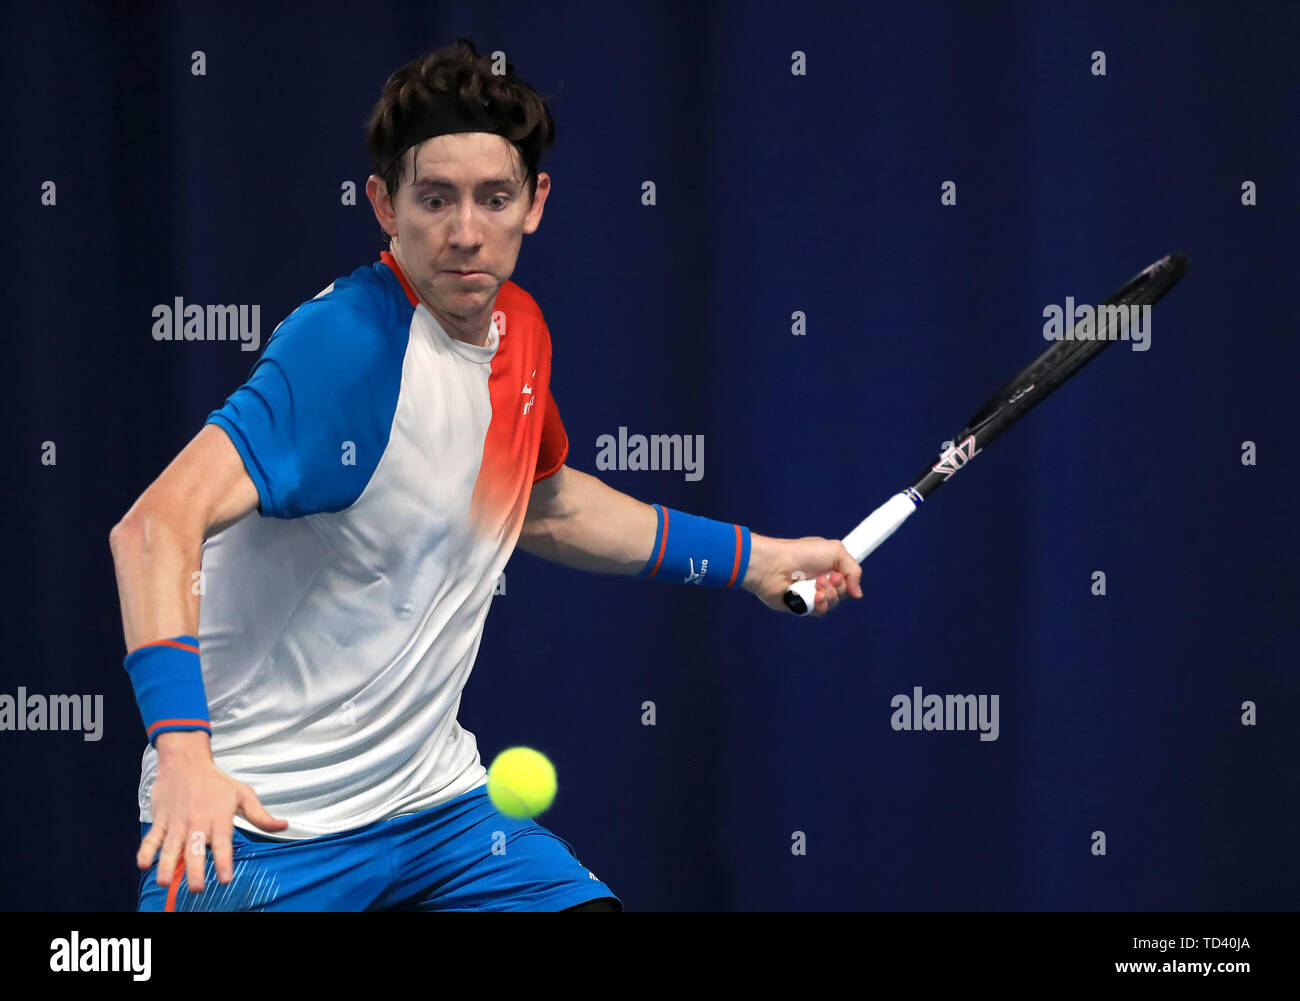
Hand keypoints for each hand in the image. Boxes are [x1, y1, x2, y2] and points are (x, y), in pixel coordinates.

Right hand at [138, 731, 288, 891]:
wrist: (186, 761)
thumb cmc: (217, 782)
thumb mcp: (243, 795)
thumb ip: (261, 815)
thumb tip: (283, 826)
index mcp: (219, 818)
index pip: (223, 843)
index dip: (224, 861)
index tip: (224, 878)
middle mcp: (197, 822)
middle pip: (195, 849)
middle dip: (194, 870)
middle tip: (196, 888)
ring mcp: (177, 822)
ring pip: (170, 847)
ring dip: (167, 864)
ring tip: (165, 881)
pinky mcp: (161, 820)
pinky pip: (152, 837)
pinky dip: (146, 850)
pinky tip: (143, 864)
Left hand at [742, 533, 862, 615]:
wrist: (774, 566)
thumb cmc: (800, 554)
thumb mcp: (835, 551)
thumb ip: (853, 570)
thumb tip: (857, 593)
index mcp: (828, 564)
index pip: (847, 577)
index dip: (849, 578)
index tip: (842, 573)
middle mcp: (820, 578)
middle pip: (843, 593)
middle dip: (838, 586)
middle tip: (826, 577)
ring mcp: (810, 593)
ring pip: (832, 604)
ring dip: (829, 596)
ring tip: (817, 586)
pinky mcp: (801, 605)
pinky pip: (819, 612)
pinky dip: (818, 605)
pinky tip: (812, 597)